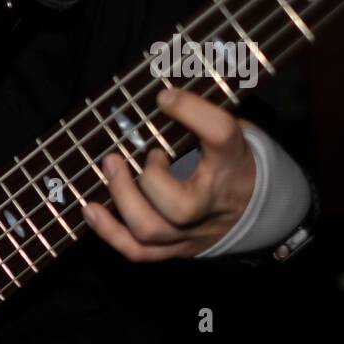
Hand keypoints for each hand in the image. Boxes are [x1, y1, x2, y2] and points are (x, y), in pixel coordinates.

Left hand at [81, 87, 255, 260]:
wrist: (253, 208)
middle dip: (147, 178)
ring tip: (110, 167)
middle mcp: (213, 201)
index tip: (164, 97)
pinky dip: (108, 232)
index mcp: (232, 161)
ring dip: (121, 198)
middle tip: (135, 153)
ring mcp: (191, 231)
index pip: (221, 135)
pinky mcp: (173, 249)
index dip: (192, 112)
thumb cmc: (227, 160)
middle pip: (180, 206)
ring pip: (152, 230)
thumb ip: (199, 116)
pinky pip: (137, 251)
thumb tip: (158, 92)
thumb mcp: (226, 132)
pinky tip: (90, 209)